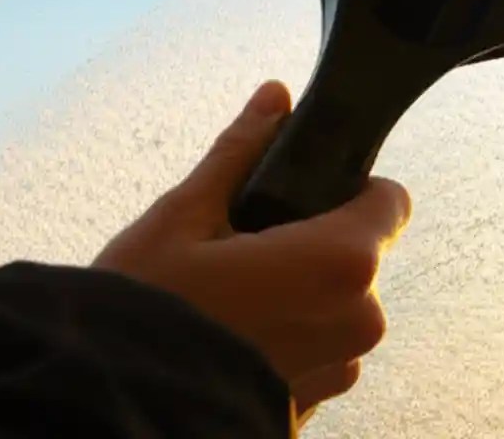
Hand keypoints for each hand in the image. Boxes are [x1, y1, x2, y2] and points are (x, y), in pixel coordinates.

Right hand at [92, 80, 410, 426]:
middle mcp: (358, 321)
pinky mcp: (313, 407)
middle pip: (358, 254)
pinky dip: (285, 340)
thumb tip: (274, 96)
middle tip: (240, 250)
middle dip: (311, 244)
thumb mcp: (184, 216)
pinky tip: (230, 339)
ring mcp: (339, 371)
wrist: (112, 406)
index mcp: (342, 262)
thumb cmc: (145, 308)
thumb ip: (241, 152)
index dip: (349, 188)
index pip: (390, 201)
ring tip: (228, 301)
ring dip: (298, 296)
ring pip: (336, 306)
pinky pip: (317, 354)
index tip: (298, 193)